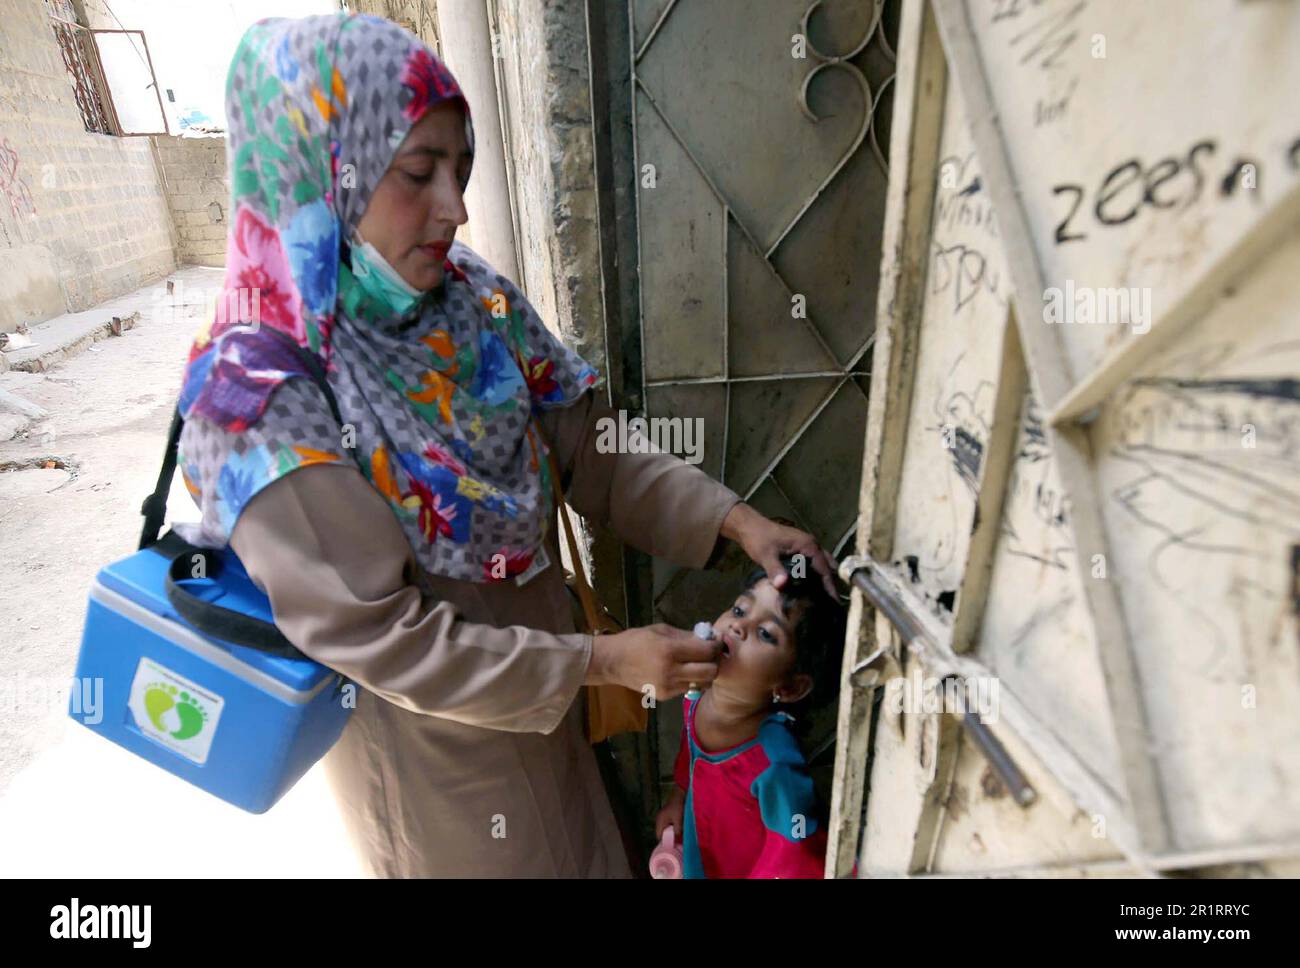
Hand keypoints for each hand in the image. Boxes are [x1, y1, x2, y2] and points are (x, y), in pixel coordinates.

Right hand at [587, 624, 721, 700]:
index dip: (715, 646)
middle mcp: (671, 671)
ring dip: (705, 674)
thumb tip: (709, 638)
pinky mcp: (665, 696)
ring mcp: (668, 686)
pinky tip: (683, 672)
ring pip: (702, 684)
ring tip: (699, 664)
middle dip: (714, 662)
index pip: (706, 651)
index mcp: (670, 650)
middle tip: (710, 655)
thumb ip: (686, 636)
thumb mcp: (661, 631)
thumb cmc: (636, 640)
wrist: (613, 662)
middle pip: (710, 672)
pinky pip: (688, 689)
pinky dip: (691, 680)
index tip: (716, 642)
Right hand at [654, 786, 685, 841]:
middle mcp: (659, 819)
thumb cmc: (678, 806)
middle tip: (676, 840)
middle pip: (661, 833)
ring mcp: (662, 817)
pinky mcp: (666, 815)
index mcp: (660, 821)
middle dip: (668, 836)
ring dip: (671, 831)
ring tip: (678, 833)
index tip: (671, 845)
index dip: (664, 841)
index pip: (658, 836)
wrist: (680, 794)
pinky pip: (667, 824)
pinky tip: (678, 826)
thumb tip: (676, 838)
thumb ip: (677, 830)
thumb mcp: (679, 819)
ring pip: (665, 829)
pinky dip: (672, 827)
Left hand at [720, 502, 838, 598]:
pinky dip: (816, 574)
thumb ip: (775, 570)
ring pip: (822, 564)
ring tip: (823, 598)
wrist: (749, 526)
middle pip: (828, 566)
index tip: (835, 602)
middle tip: (830, 603)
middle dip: (830, 583)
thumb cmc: (758, 539)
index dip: (830, 586)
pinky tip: (811, 587)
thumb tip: (783, 585)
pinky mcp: (800, 549)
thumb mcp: (765, 556)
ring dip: (824, 578)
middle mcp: (812, 544)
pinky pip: (814, 563)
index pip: (825, 568)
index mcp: (808, 545)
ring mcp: (807, 546)